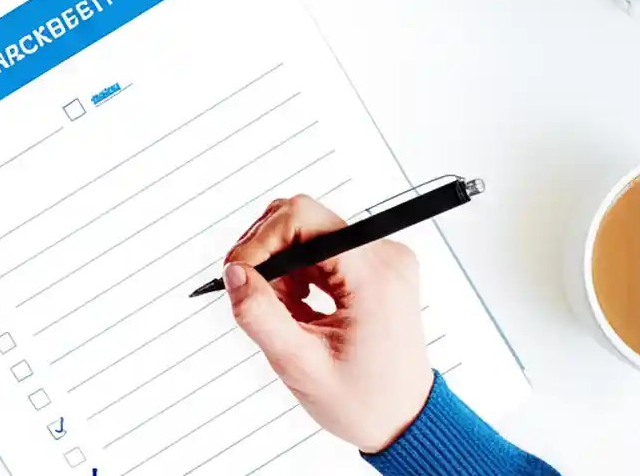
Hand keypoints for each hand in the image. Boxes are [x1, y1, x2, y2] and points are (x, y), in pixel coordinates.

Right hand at [223, 195, 432, 453]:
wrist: (406, 421)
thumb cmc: (362, 402)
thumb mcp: (300, 366)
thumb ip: (261, 315)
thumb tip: (233, 273)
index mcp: (373, 274)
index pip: (302, 218)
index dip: (260, 240)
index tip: (237, 274)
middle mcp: (383, 255)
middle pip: (303, 219)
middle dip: (267, 253)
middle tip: (254, 296)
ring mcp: (382, 259)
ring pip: (308, 233)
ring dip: (281, 267)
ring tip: (282, 312)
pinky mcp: (375, 267)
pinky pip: (322, 251)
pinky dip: (298, 273)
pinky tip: (298, 308)